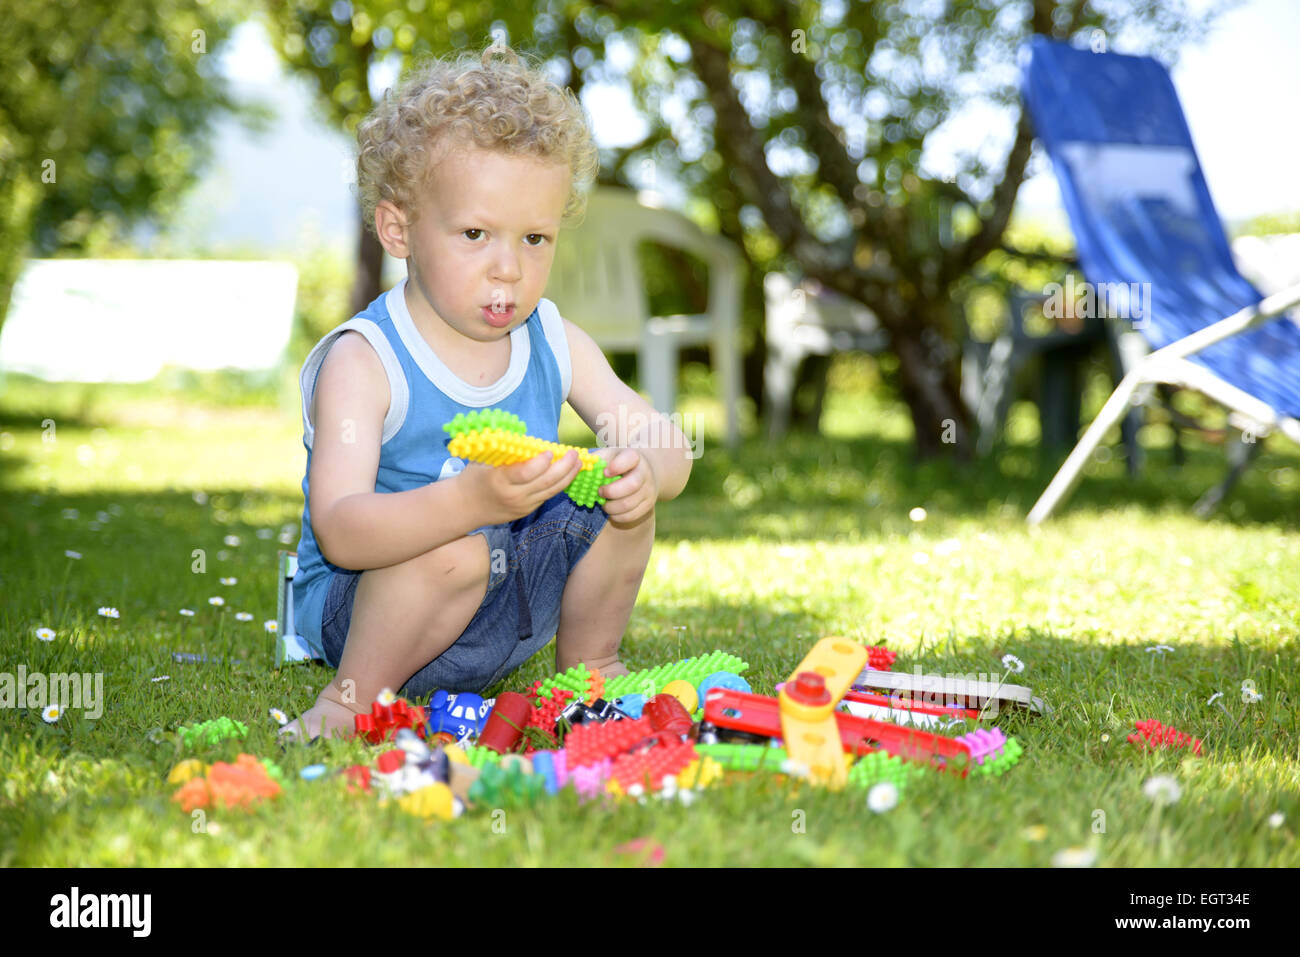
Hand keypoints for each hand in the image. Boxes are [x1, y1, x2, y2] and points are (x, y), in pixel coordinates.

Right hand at [458, 449, 581, 525]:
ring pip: (551, 491)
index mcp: (500, 480)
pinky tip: (568, 472)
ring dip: (568, 476)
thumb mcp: (484, 460)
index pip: (526, 473)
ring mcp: (522, 505)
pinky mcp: (527, 510)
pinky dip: (559, 483)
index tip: (550, 451)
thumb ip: (505, 450)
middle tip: (574, 454)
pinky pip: (547, 495)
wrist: (465, 507)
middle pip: (545, 482)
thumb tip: (528, 436)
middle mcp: (513, 495)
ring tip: (578, 462)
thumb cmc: (474, 477)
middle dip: (564, 467)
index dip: (541, 462)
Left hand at [596, 447, 657, 526]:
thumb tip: (582, 468)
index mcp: (634, 457)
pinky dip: (616, 516)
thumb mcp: (610, 456)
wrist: (642, 472)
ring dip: (610, 507)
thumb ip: (597, 460)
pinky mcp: (648, 505)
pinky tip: (611, 510)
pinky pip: (630, 516)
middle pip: (632, 485)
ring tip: (603, 503)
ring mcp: (649, 490)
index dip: (616, 466)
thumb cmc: (618, 463)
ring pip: (629, 504)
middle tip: (599, 492)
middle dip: (611, 491)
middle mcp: (645, 473)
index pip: (630, 458)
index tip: (605, 472)